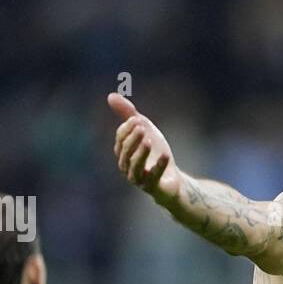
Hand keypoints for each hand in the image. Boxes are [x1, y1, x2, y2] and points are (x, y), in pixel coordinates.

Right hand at [108, 93, 182, 208]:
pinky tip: (165, 156)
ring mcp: (139, 180)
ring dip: (141, 153)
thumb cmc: (155, 154)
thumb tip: (111, 96)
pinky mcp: (153, 188)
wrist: (172, 180)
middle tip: (142, 128)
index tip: (137, 120)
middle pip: (126, 153)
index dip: (127, 130)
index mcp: (123, 153)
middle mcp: (127, 168)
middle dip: (133, 140)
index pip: (120, 140)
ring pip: (135, 167)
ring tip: (149, 141)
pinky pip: (153, 178)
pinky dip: (159, 166)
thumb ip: (129, 114)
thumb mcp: (145, 130)